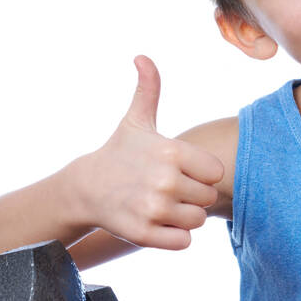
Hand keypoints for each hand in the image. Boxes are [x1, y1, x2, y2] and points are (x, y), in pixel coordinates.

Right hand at [73, 55, 224, 248]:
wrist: (85, 188)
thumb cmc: (119, 152)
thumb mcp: (136, 121)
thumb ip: (148, 89)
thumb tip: (142, 57)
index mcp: (172, 152)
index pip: (215, 172)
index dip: (201, 174)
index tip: (181, 171)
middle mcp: (165, 181)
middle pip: (207, 198)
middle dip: (192, 196)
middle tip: (169, 190)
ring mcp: (154, 210)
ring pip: (197, 221)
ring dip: (183, 217)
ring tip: (163, 206)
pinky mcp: (144, 235)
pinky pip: (183, 243)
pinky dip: (174, 237)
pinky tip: (158, 223)